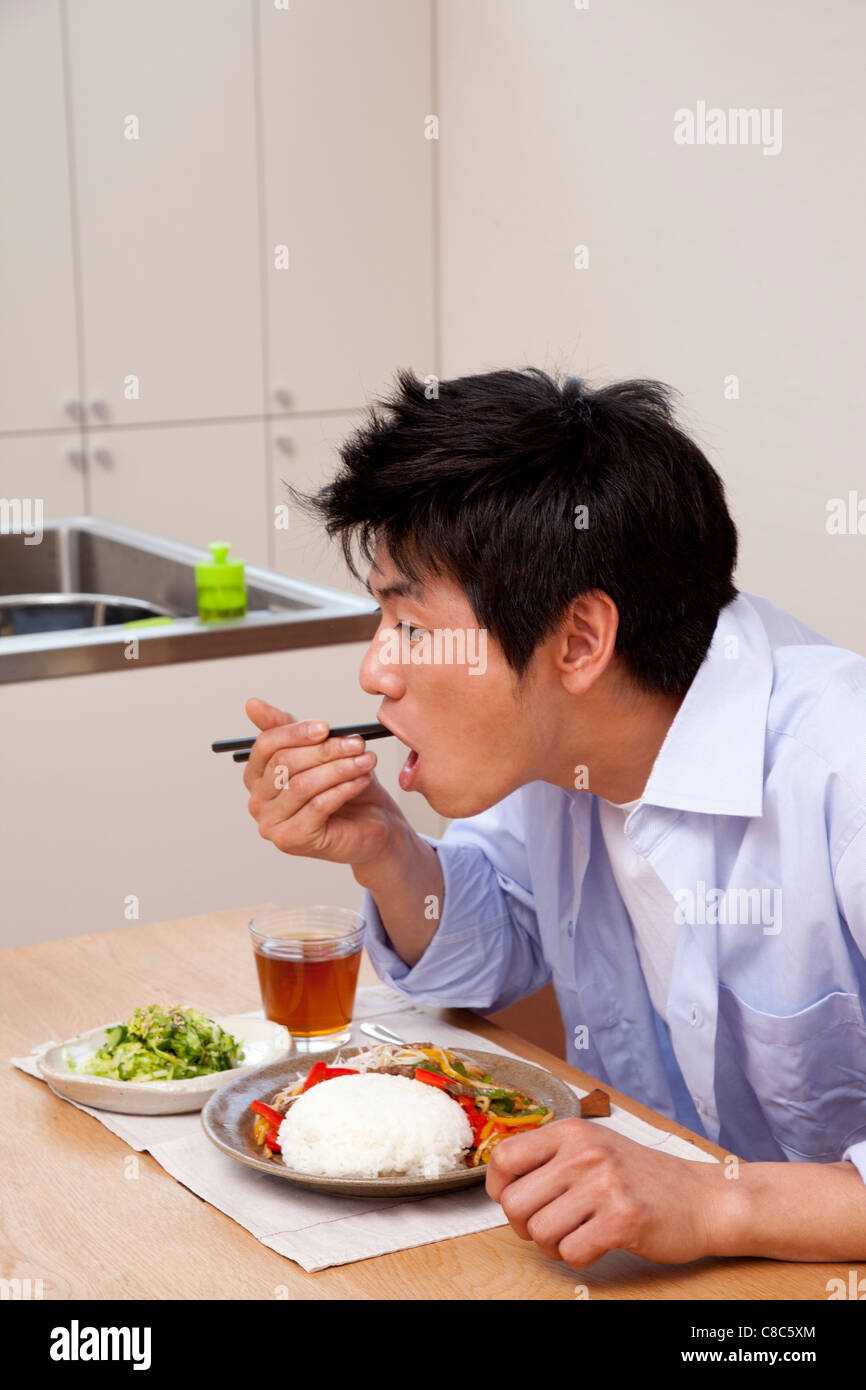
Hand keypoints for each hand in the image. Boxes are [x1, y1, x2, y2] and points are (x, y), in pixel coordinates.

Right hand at [242, 698, 407, 866]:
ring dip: (339, 768)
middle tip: (356, 743)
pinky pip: (317, 806)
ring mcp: (271, 825)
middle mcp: (257, 802)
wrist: (372, 826)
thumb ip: (289, 728)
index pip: (265, 746)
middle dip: (325, 750)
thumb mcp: (319, 751)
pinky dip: (343, 788)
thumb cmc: (344, 786)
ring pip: (303, 785)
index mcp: (256, 777)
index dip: (296, 732)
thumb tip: (251, 704)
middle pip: (285, 764)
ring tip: (366, 760)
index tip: (326, 727)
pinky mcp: (291, 841)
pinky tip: (361, 779)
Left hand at [485, 1117, 731, 1268]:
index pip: (503, 1157)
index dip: (499, 1188)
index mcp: (571, 1132)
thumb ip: (552, 1157)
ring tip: (576, 1235)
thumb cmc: (642, 1178)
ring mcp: (603, 1184)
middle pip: (514, 1203)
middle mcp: (584, 1153)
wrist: (701, 1198)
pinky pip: (571, 1252)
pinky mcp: (622, 1218)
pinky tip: (597, 1244)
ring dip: (553, 1245)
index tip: (515, 1200)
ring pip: (539, 1232)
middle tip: (550, 1226)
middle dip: (525, 1226)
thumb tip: (503, 1182)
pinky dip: (579, 1257)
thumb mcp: (593, 1148)